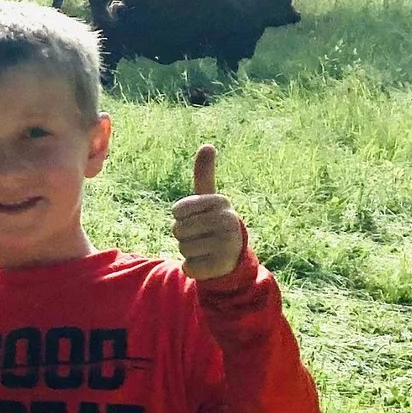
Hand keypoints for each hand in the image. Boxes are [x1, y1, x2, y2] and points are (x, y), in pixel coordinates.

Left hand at [170, 144, 243, 281]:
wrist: (233, 257)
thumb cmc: (214, 223)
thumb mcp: (209, 199)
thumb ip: (205, 174)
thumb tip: (208, 144)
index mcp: (221, 202)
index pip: (178, 210)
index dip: (180, 217)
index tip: (195, 217)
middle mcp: (228, 221)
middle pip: (178, 230)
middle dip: (183, 235)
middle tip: (201, 236)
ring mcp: (226, 245)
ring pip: (182, 248)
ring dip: (188, 252)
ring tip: (205, 249)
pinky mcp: (220, 267)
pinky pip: (188, 266)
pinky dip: (192, 267)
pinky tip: (206, 264)